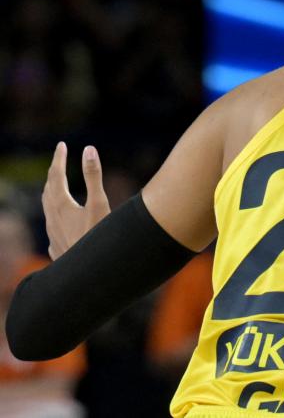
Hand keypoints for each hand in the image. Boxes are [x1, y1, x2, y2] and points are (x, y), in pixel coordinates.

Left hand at [42, 142, 109, 258]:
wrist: (87, 275)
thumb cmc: (96, 238)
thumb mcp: (99, 204)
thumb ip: (94, 177)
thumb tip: (88, 149)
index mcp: (61, 205)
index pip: (56, 175)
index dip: (58, 158)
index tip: (62, 145)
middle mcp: (52, 218)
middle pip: (48, 190)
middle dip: (54, 173)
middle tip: (59, 160)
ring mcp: (53, 234)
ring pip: (47, 208)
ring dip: (51, 192)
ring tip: (56, 185)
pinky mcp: (57, 246)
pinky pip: (52, 225)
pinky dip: (55, 212)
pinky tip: (61, 219)